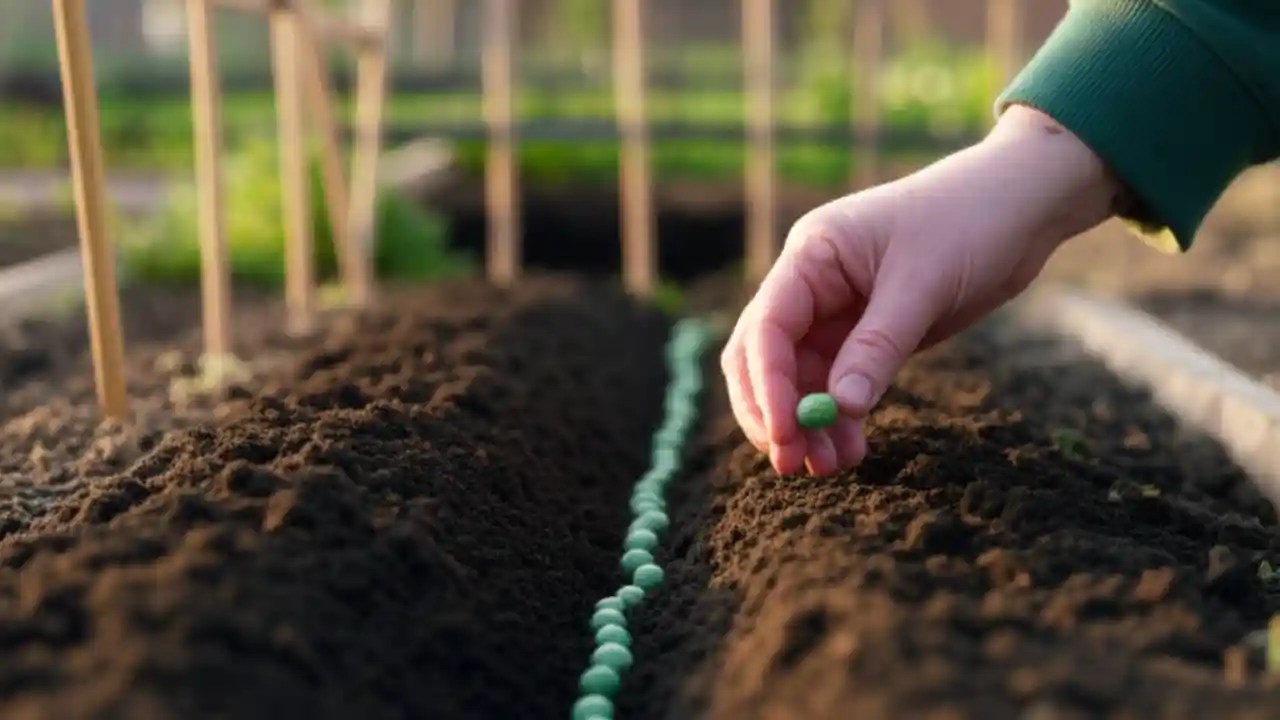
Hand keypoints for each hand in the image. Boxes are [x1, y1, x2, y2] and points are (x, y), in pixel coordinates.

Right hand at [721, 106, 1121, 475]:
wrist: (1021, 204)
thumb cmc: (970, 222)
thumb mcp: (923, 285)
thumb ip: (877, 347)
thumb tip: (837, 409)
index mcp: (811, 256)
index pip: (766, 327)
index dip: (767, 384)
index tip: (783, 433)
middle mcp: (811, 284)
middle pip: (765, 357)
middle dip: (774, 410)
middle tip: (792, 463)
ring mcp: (836, 311)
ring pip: (800, 379)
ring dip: (809, 423)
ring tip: (831, 466)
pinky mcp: (865, 333)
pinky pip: (838, 383)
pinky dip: (840, 417)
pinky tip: (853, 449)